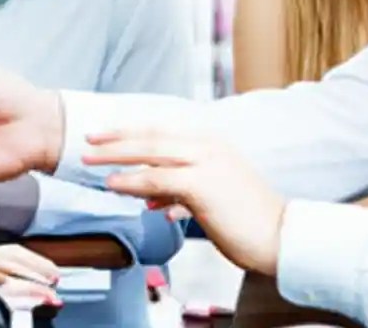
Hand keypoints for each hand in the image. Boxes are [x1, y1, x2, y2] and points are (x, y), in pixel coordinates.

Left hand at [82, 128, 286, 275]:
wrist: (280, 236)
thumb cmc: (247, 220)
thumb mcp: (210, 197)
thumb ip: (180, 192)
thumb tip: (152, 200)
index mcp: (210, 144)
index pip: (161, 131)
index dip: (130, 131)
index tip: (104, 134)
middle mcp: (207, 147)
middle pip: (152, 136)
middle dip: (115, 138)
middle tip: (87, 141)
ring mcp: (206, 163)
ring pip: (151, 153)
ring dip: (116, 157)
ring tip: (89, 161)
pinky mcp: (203, 185)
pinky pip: (158, 179)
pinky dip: (133, 181)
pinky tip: (114, 185)